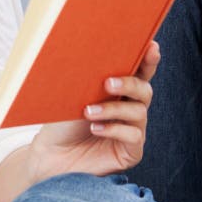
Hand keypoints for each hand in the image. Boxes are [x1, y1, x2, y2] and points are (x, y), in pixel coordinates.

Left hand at [29, 40, 160, 180]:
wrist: (50, 155)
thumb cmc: (60, 121)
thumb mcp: (72, 95)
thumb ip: (88, 78)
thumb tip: (90, 51)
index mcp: (117, 90)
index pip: (138, 71)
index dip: (148, 59)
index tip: (151, 46)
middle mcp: (128, 108)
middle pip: (144, 89)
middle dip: (129, 83)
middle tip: (108, 83)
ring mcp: (132, 130)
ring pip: (138, 111)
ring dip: (113, 109)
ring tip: (88, 111)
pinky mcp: (131, 151)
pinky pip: (134, 135)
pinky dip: (114, 129)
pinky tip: (94, 128)